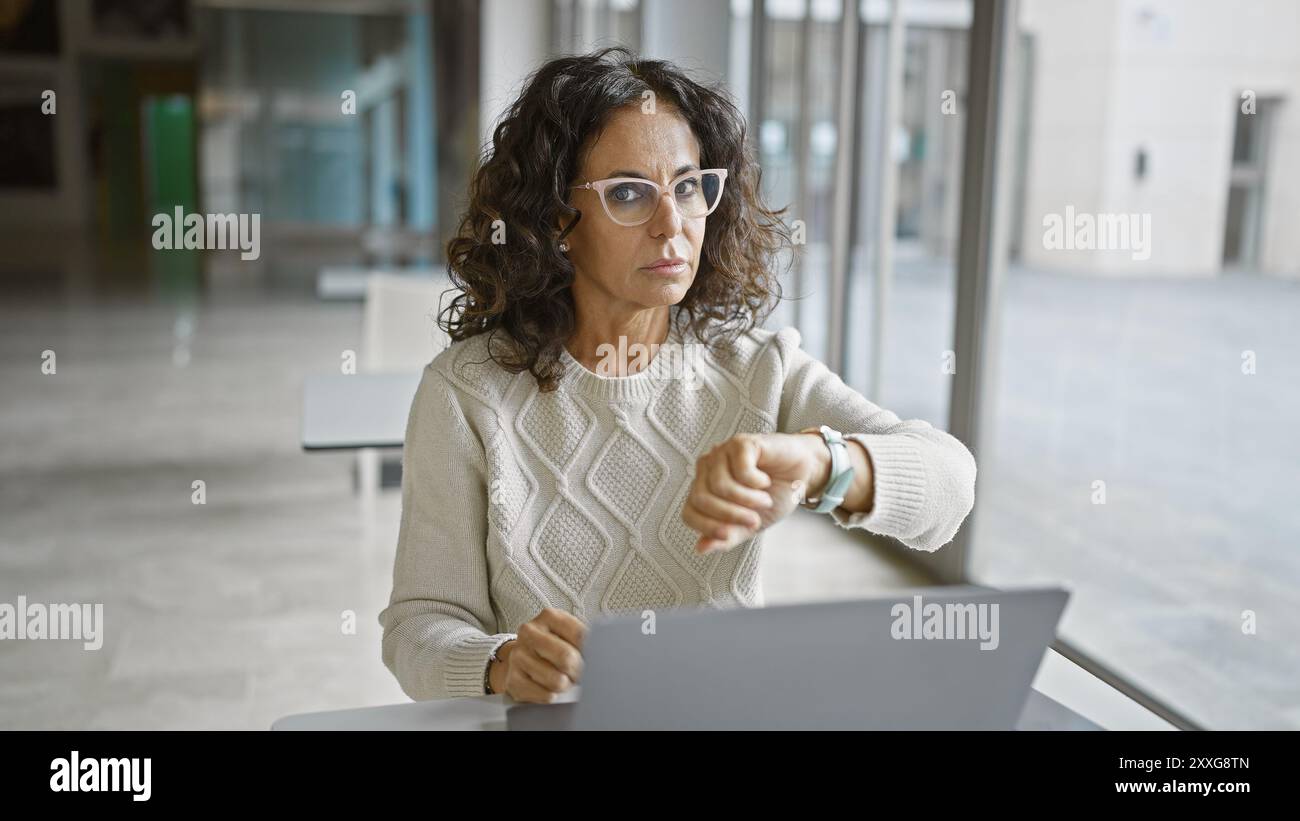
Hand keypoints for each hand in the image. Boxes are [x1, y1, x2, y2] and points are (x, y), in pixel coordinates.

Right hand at [491, 607, 586, 702]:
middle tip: (579, 674)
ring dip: (566, 685)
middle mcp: (529, 632)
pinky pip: (545, 695)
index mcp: (549, 617)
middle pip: (566, 657)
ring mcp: (519, 655)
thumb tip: (605, 653)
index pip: (580, 635)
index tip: (594, 659)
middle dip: (578, 672)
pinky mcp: (513, 679)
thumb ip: (584, 639)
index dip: (592, 652)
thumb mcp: (567, 634)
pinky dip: (553, 695)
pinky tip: (549, 688)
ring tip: (563, 680)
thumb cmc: (551, 646)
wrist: (520, 658)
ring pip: (557, 680)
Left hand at [681, 432, 828, 554]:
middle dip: (730, 515)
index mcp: (704, 489)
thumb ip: (727, 536)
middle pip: (701, 498)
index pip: (689, 512)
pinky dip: (756, 482)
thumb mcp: (750, 525)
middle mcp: (707, 469)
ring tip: (764, 500)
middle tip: (755, 520)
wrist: (803, 474)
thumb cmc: (774, 496)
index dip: (707, 527)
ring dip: (747, 499)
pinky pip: (739, 469)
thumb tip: (700, 548)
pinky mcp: (740, 443)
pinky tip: (765, 481)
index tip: (730, 535)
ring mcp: (722, 453)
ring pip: (719, 485)